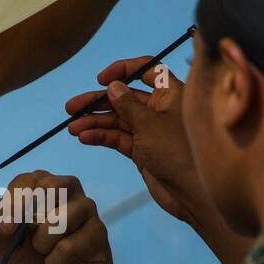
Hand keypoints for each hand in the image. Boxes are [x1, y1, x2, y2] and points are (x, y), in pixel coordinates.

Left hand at [0, 171, 110, 263]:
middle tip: (20, 235)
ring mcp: (85, 210)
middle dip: (29, 214)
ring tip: (43, 254)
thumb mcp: (6, 251)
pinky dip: (57, 259)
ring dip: (43, 241)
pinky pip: (72, 243)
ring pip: (61, 216)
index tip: (5, 227)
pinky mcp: (99, 232)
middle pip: (49, 185)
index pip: (26, 180)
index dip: (14, 200)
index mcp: (39, 190)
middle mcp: (65, 193)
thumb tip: (0, 216)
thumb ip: (1, 231)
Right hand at [66, 57, 205, 223]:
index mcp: (170, 94)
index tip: (102, 79)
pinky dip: (101, 137)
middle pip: (125, 97)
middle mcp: (160, 109)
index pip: (148, 70)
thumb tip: (113, 86)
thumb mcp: (149, 124)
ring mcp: (150, 131)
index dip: (124, 70)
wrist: (191, 193)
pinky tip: (84, 137)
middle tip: (71, 107)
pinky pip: (118, 138)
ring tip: (72, 128)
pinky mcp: (142, 151)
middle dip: (97, 102)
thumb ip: (127, 104)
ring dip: (94, 122)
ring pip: (117, 120)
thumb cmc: (178, 153)